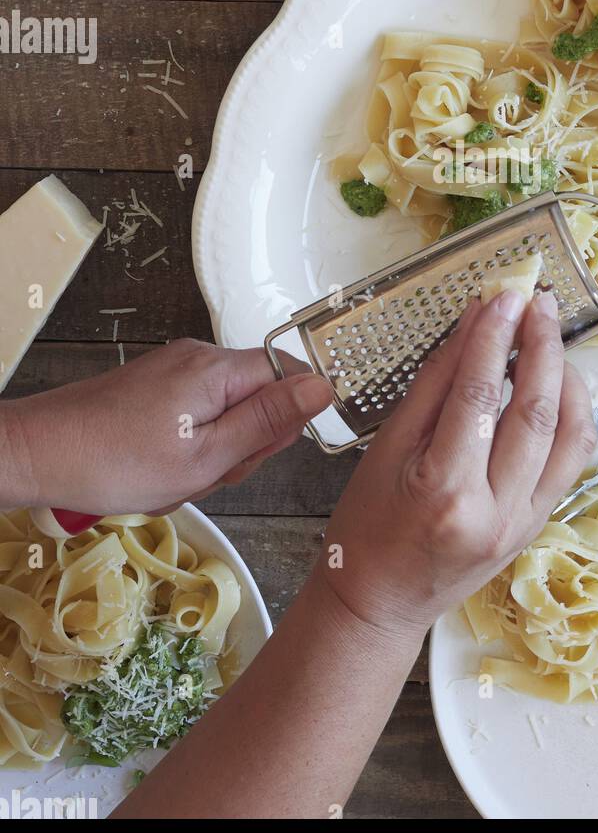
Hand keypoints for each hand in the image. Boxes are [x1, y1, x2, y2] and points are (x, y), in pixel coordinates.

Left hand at [0, 339, 332, 514]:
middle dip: (244, 444)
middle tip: (206, 471)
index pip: (289, 372)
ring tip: (178, 475)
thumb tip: (324, 388)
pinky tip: (163, 469)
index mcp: (217, 368)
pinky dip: (191, 447)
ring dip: (215, 452)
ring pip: (229, 412)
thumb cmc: (115, 462)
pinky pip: (199, 415)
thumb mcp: (206, 457)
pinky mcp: (157, 385)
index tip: (255, 452)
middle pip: (260, 396)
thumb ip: (269, 421)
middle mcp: (199, 357)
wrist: (39, 454)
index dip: (287, 418)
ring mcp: (175, 370)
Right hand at [317, 291, 597, 641]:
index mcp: (445, 492)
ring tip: (550, 338)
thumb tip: (472, 326)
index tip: (503, 296)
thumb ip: (435, 384)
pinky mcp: (538, 525)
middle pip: (536, 413)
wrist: (380, 601)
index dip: (495, 339)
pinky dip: (573, 415)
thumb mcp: (386, 449)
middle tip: (536, 303)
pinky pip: (572, 461)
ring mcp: (525, 523)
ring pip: (569, 437)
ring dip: (567, 378)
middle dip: (541, 347)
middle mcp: (495, 511)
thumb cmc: (367, 526)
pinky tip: (557, 385)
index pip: (480, 396)